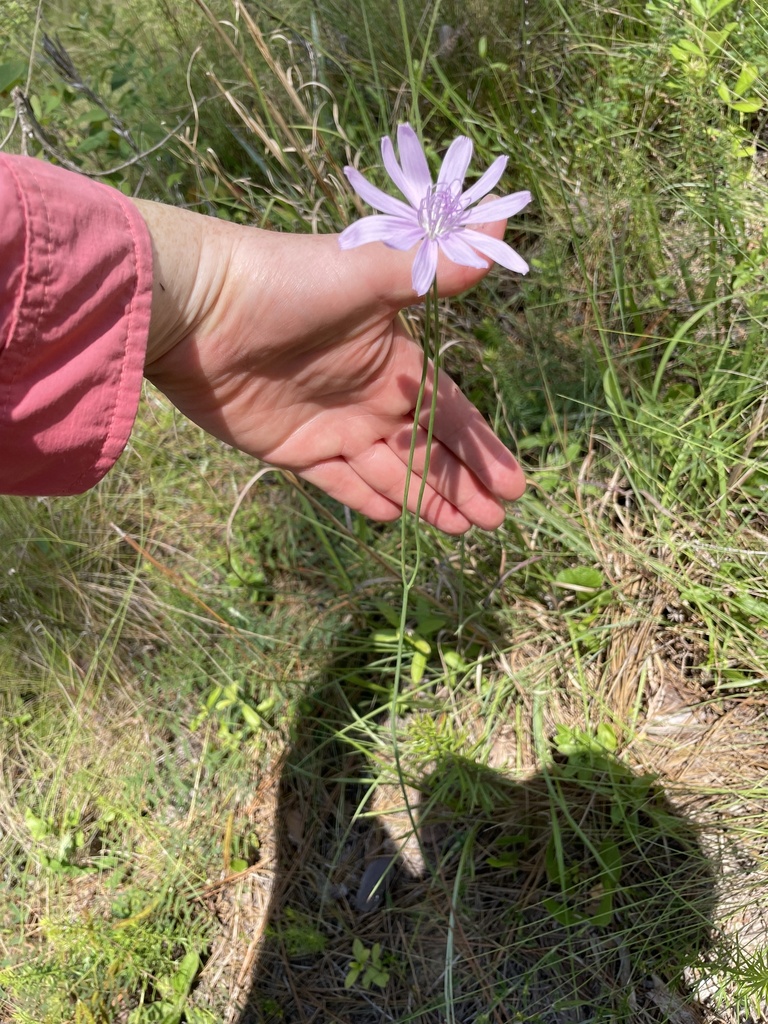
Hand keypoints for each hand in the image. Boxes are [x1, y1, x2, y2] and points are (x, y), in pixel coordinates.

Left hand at [134, 200, 524, 533]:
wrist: (195, 306)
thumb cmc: (284, 283)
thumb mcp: (366, 275)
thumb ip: (430, 270)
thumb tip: (501, 234)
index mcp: (394, 358)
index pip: (450, 411)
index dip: (482, 447)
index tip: (514, 483)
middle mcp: (368, 394)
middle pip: (426, 449)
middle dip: (462, 484)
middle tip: (496, 521)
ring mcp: (330, 424)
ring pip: (389, 472)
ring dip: (426, 499)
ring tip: (463, 531)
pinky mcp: (290, 447)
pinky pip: (337, 481)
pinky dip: (364, 498)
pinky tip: (394, 517)